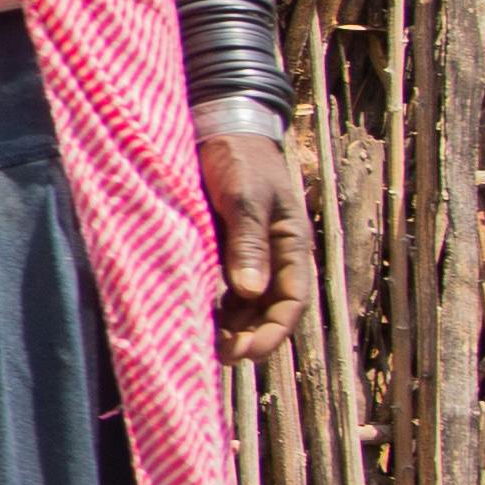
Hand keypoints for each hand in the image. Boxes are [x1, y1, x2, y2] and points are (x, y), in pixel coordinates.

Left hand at [201, 124, 309, 361]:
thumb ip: (249, 242)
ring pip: (243, 305)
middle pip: (267, 311)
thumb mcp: (246, 198)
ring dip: (229, 328)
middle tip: (219, 358)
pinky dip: (212, 307)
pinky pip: (220, 288)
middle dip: (248, 338)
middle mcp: (272, 256)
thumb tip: (250, 292)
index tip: (247, 353)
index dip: (273, 333)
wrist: (219, 127)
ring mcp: (247, 254)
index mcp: (291, 246)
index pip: (292, 302)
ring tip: (204, 347)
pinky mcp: (221, 249)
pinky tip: (192, 319)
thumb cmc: (239, 158)